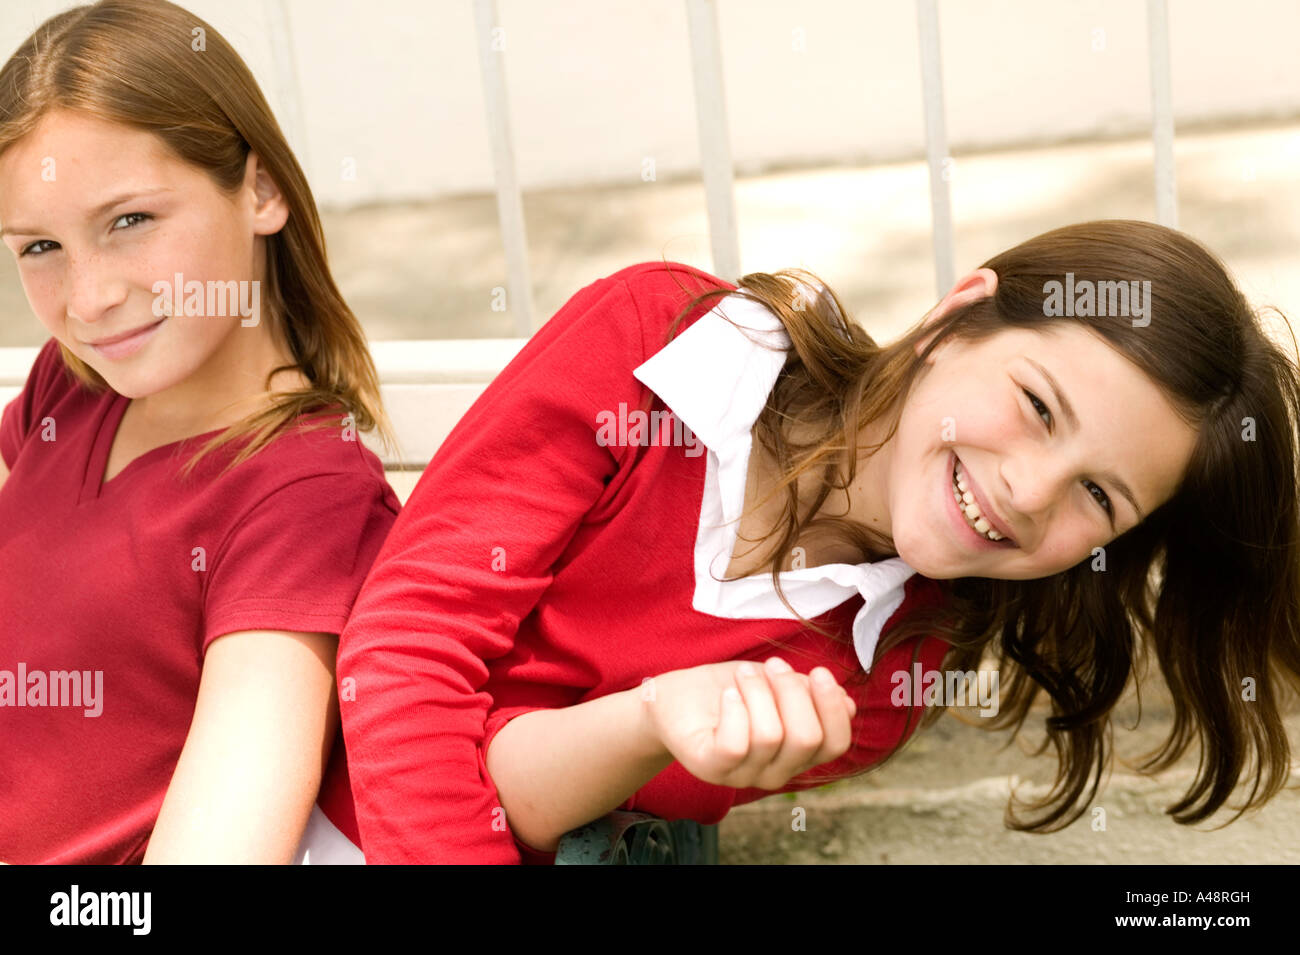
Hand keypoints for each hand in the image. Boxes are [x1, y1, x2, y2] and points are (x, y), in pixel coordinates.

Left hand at [638, 657, 856, 790]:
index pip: (835, 745)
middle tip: (771, 664)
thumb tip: (849, 704)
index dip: (832, 706)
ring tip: (744, 674)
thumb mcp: (776, 687)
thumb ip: (810, 697)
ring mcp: (742, 775)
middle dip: (791, 691)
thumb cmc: (731, 690)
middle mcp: (774, 773)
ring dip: (758, 691)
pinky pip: (736, 744)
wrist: (676, 697)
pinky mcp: (710, 767)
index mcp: (796, 755)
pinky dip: (735, 708)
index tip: (818, 671)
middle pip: (806, 738)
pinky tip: (728, 693)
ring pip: (770, 735)